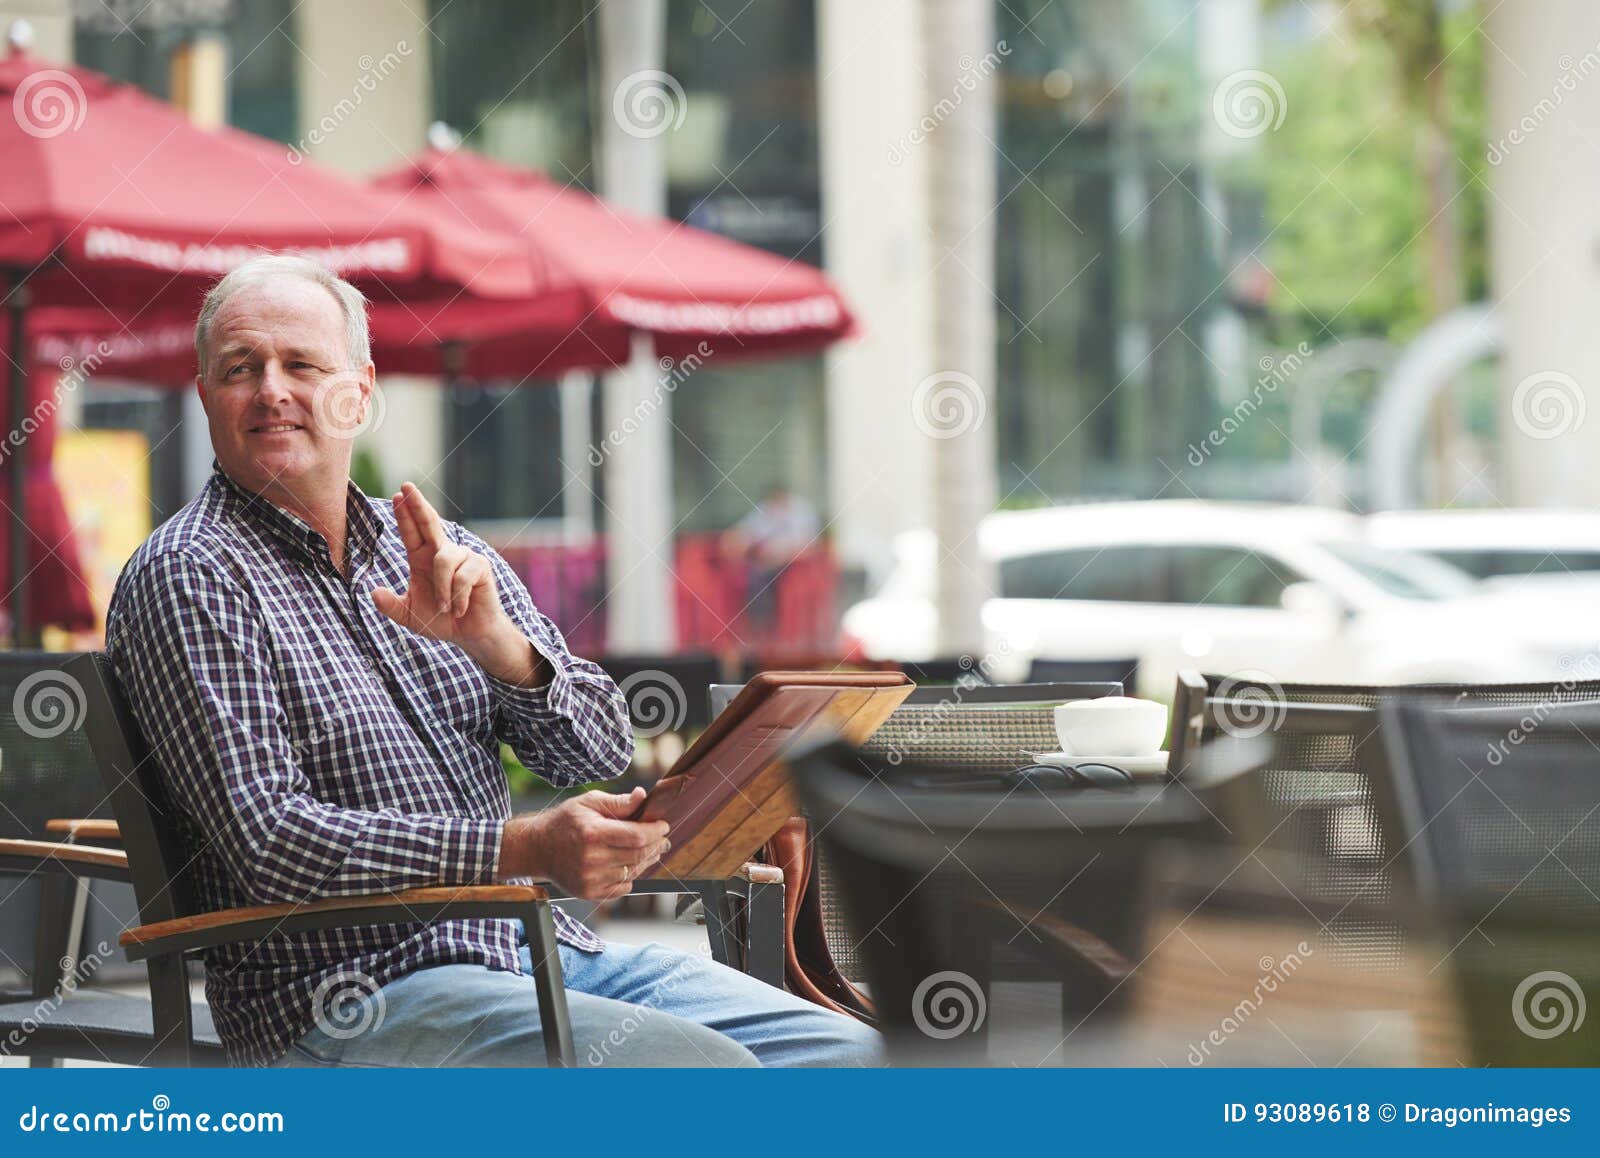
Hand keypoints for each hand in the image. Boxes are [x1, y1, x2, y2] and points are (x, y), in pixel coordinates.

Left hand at [373, 482, 511, 655]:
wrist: (471, 634)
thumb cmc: (441, 620)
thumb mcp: (409, 615)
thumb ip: (390, 606)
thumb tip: (372, 592)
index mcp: (422, 559)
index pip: (411, 532)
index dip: (404, 513)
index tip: (397, 495)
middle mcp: (442, 552)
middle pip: (429, 523)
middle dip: (418, 505)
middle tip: (406, 486)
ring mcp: (463, 557)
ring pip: (444, 560)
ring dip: (442, 590)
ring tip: (445, 608)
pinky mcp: (480, 566)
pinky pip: (462, 576)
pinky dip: (457, 597)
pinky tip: (460, 608)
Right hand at [501, 788, 670, 900]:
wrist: (537, 848)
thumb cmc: (564, 822)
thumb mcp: (588, 802)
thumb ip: (618, 802)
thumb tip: (643, 796)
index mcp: (593, 833)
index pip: (636, 836)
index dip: (655, 831)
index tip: (663, 825)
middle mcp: (592, 859)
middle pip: (638, 854)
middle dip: (656, 845)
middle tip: (663, 838)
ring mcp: (591, 879)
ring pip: (633, 872)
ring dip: (646, 860)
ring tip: (651, 849)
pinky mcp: (590, 892)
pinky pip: (623, 887)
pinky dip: (631, 875)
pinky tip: (629, 863)